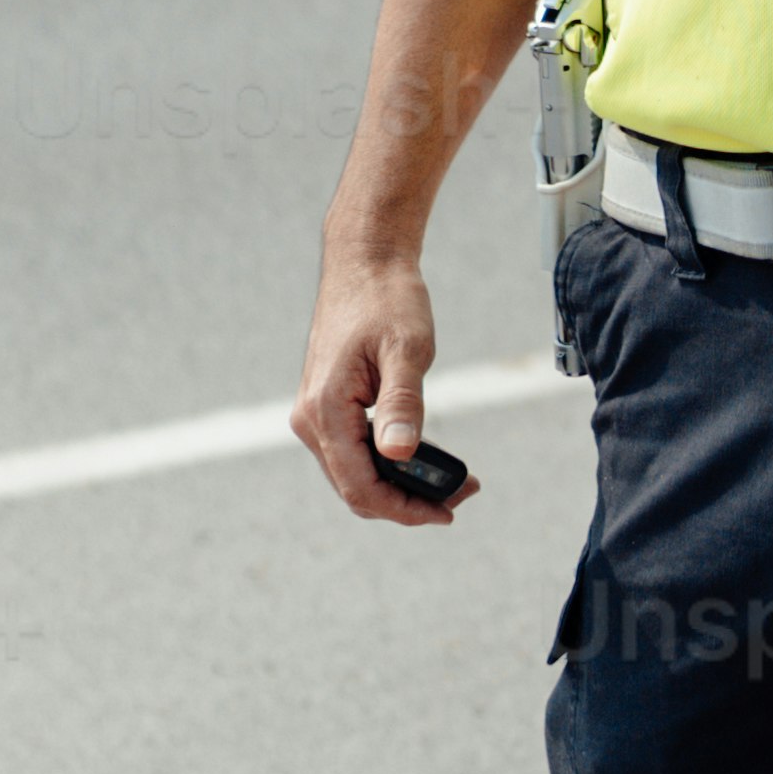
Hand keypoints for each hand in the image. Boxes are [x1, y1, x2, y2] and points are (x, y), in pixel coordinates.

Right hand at [295, 245, 467, 527]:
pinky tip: (422, 459)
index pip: (360, 487)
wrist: (364, 263)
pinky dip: (388, 466)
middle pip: (356, 490)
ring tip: (451, 480)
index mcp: (324, 411)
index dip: (404, 509)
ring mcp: (315, 416)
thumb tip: (400, 453)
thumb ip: (402, 403)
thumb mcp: (406, 349)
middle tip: (461, 494)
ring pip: (355, 476)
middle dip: (408, 502)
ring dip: (400, 487)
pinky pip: (354, 454)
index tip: (448, 511)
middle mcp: (310, 420)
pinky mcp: (327, 408)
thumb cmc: (387, 299)